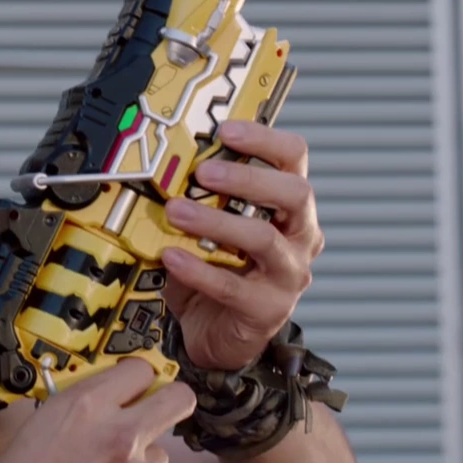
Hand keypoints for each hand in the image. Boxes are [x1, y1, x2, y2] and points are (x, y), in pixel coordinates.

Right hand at [0, 359, 197, 462]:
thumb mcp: (42, 422)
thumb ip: (84, 407)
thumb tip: (110, 399)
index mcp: (87, 406)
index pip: (142, 369)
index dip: (136, 379)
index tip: (133, 387)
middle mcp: (120, 435)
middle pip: (178, 398)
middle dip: (166, 403)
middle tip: (148, 416)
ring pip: (162, 456)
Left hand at [161, 119, 323, 371]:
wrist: (220, 333)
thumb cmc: (221, 270)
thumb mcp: (209, 226)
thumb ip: (199, 198)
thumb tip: (164, 167)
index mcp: (288, 206)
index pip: (294, 158)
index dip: (264, 139)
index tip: (226, 129)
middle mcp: (299, 236)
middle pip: (295, 193)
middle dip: (248, 178)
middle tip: (204, 173)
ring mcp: (288, 274)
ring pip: (265, 239)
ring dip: (217, 221)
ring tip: (177, 212)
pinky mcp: (268, 309)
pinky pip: (234, 286)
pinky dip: (199, 270)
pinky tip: (172, 256)